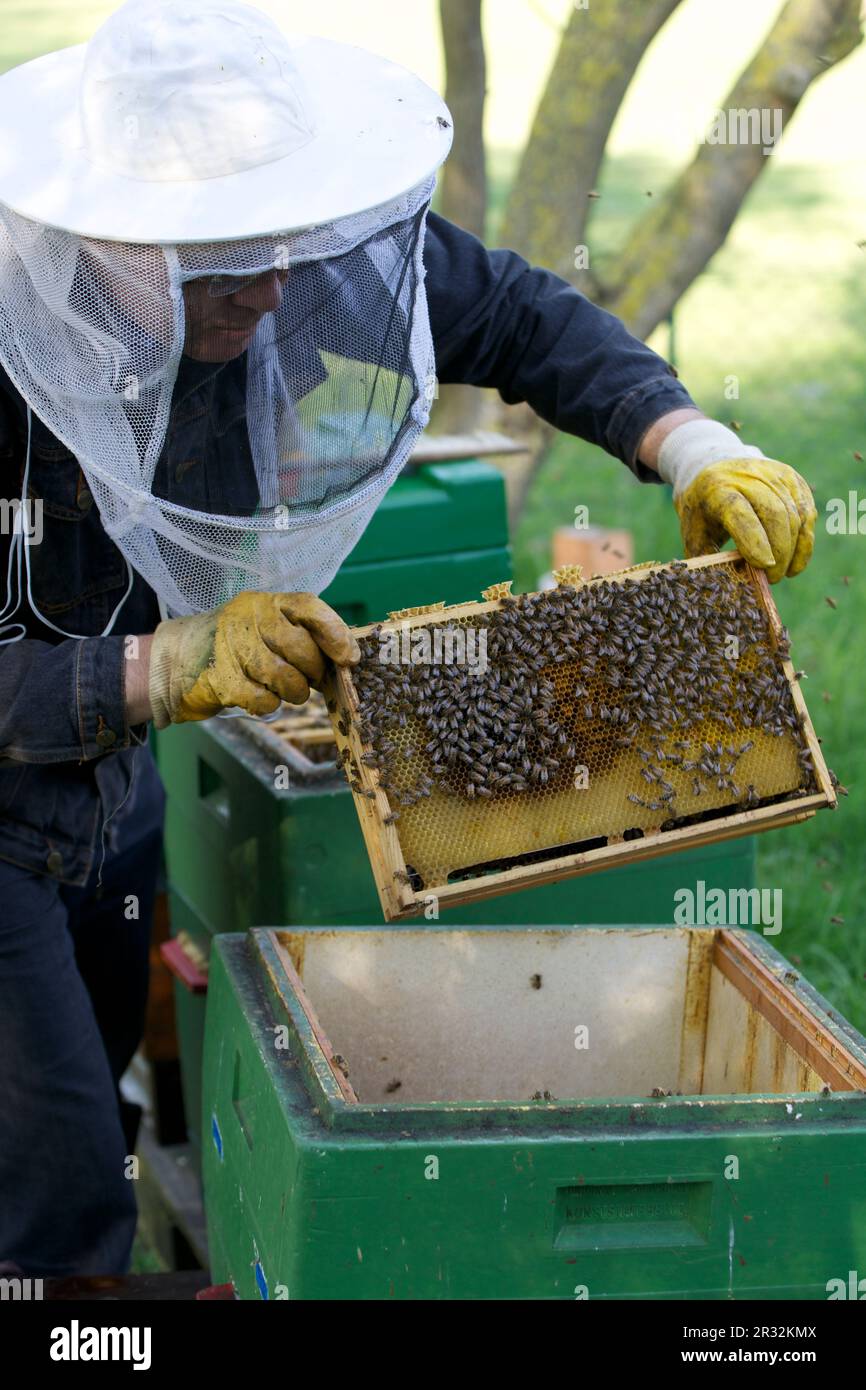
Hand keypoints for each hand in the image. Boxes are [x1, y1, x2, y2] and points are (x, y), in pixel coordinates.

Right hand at [147, 591, 358, 728]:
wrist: (172, 659)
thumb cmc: (231, 647)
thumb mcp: (264, 630)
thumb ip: (299, 637)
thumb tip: (342, 661)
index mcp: (266, 603)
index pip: (309, 607)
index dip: (335, 632)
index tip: (349, 657)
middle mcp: (248, 618)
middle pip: (300, 647)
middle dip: (314, 671)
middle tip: (311, 680)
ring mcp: (230, 646)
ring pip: (284, 676)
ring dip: (294, 691)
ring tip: (287, 690)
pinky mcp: (218, 677)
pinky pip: (262, 699)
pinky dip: (268, 704)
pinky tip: (260, 697)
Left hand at [676, 458, 815, 582]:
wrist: (714, 465)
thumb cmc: (703, 509)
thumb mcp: (694, 532)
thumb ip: (708, 559)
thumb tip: (725, 587)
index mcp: (718, 487)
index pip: (742, 513)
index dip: (755, 541)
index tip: (764, 567)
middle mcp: (749, 475)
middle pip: (775, 514)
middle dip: (779, 552)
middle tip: (772, 579)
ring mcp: (774, 473)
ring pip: (795, 515)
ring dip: (793, 551)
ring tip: (782, 574)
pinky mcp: (792, 478)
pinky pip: (806, 513)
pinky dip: (804, 542)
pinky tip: (795, 563)